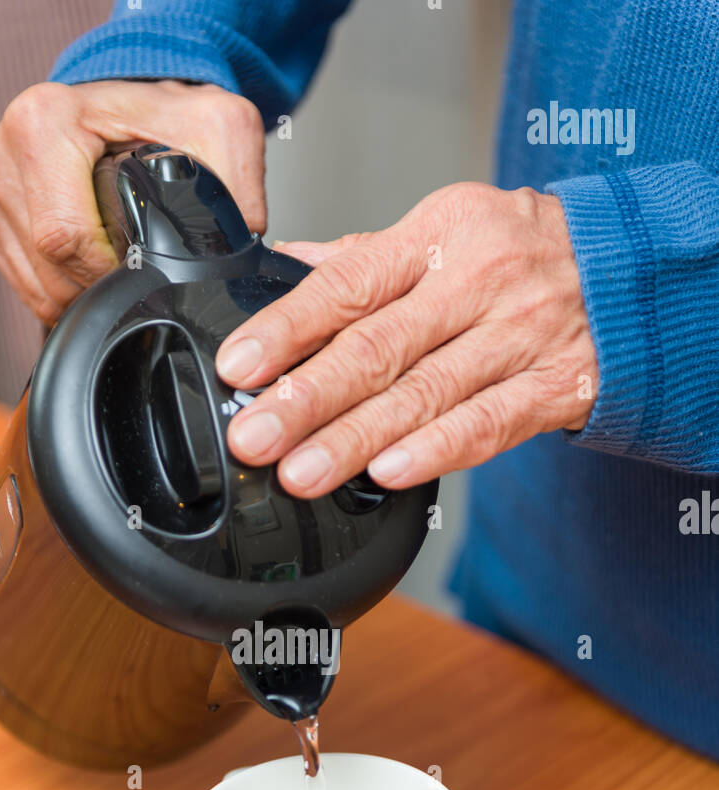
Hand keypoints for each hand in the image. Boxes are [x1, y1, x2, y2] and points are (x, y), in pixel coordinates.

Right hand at [0, 80, 265, 323]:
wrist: (132, 98)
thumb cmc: (165, 111)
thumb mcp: (219, 128)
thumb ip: (237, 185)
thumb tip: (241, 251)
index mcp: (45, 123)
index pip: (65, 237)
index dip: (111, 274)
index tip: (144, 271)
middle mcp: (3, 153)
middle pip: (48, 268)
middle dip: (98, 288)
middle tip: (138, 274)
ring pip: (34, 285)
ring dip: (79, 294)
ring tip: (117, 268)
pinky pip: (23, 283)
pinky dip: (60, 290)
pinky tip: (90, 269)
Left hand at [215, 183, 598, 495]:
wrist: (630, 270)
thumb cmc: (522, 252)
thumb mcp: (446, 232)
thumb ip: (366, 260)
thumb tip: (283, 266)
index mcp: (438, 237)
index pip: (349, 284)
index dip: (289, 328)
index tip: (241, 365)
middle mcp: (477, 283)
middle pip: (378, 347)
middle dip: (307, 397)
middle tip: (255, 435)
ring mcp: (519, 337)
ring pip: (425, 394)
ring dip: (356, 439)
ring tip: (302, 472)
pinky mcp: (553, 387)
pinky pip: (488, 424)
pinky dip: (436, 450)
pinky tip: (389, 474)